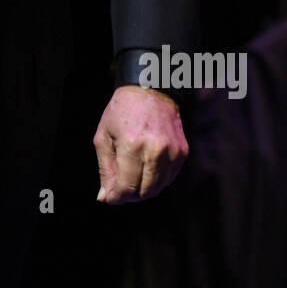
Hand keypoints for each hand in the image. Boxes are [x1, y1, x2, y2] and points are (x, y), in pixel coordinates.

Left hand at [93, 85, 188, 204]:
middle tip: (119, 191)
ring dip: (143, 191)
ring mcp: (172, 152)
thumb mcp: (104, 136)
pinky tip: (145, 172)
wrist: (150, 89)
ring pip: (158, 187)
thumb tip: (105, 196)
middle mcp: (155, 151)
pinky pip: (169, 178)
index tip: (109, 198)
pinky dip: (157, 181)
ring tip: (131, 182)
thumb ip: (105, 168)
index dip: (116, 197)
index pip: (127, 187)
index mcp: (132, 146)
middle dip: (129, 197)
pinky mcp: (182, 152)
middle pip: (144, 191)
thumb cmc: (121, 111)